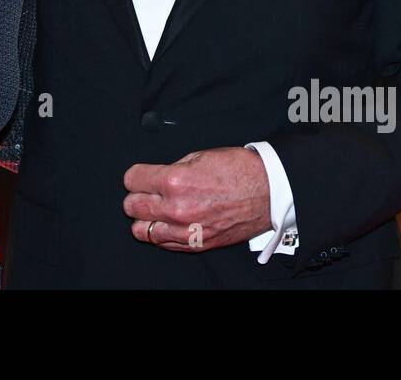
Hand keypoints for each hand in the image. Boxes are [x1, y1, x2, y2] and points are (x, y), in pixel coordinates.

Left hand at [123, 147, 270, 251]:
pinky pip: (164, 244)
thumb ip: (173, 169)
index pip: (132, 180)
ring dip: (145, 218)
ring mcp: (186, 230)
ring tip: (155, 209)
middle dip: (136, 196)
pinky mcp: (197, 244)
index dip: (135, 175)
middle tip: (146, 191)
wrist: (268, 191)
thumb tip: (156, 177)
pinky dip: (161, 234)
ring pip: (142, 230)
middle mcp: (177, 208)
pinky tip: (169, 222)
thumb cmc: (239, 171)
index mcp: (175, 181)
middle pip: (132, 206)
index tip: (140, 175)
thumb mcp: (200, 156)